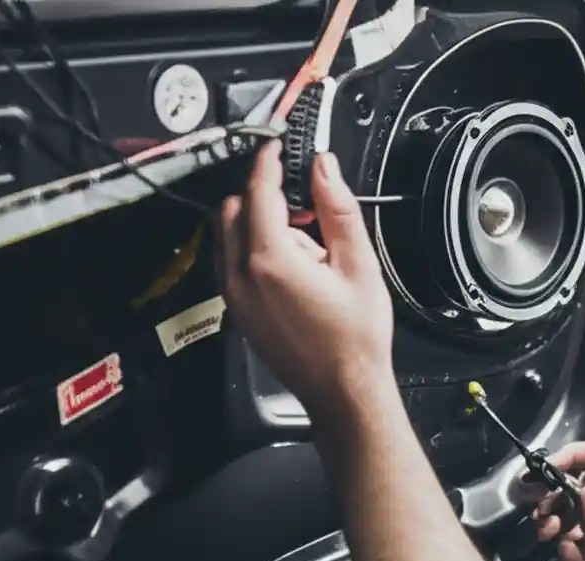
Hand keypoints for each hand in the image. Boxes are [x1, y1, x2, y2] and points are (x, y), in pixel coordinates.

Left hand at [215, 141, 393, 418]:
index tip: (278, 147)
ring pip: (226, 234)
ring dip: (255, 221)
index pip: (258, 191)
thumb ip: (337, 209)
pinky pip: (229, 261)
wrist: (344, 390)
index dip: (268, 162)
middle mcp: (241, 276)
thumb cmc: (356, 338)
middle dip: (263, 195)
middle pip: (233, 208)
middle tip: (304, 205)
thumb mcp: (359, 264)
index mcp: (271, 260)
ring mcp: (233, 296)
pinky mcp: (236, 310)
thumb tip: (323, 168)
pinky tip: (290, 264)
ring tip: (302, 242)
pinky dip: (250, 248)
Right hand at [535, 441, 584, 560]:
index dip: (571, 455)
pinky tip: (577, 559)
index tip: (547, 467)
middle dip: (549, 495)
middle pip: (569, 488)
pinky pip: (570, 554)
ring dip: (550, 523)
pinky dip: (569, 556)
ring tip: (548, 533)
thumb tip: (584, 491)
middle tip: (540, 509)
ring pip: (562, 520)